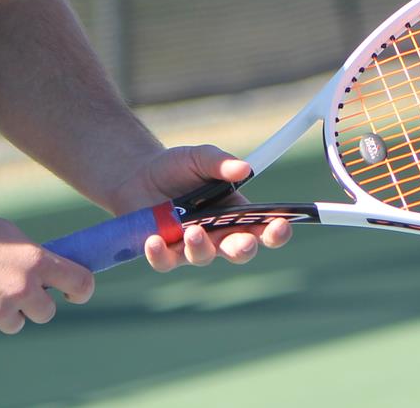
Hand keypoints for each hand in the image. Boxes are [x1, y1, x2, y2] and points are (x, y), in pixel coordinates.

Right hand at [0, 206, 94, 340]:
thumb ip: (32, 257)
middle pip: (46, 313)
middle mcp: (22, 288)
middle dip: (32, 305)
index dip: (80, 291)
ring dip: (1, 312)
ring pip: (14, 323)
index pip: (80, 282)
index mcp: (35, 261)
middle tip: (9, 290)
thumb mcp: (7, 234)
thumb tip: (50, 275)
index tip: (72, 295)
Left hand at [105, 144, 291, 272]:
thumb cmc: (178, 168)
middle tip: (244, 242)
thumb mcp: (199, 158)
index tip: (282, 225)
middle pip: (238, 251)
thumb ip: (220, 163)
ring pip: (203, 257)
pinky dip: (160, 255)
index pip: (262, 229)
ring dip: (200, 247)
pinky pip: (166, 261)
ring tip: (192, 231)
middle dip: (244, 249)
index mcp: (235, 214)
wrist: (138, 174)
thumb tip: (244, 168)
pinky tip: (154, 241)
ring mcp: (191, 246)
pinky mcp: (165, 252)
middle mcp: (218, 235)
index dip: (275, 232)